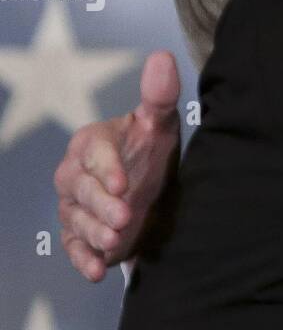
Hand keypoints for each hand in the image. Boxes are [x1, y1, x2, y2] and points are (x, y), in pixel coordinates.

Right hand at [56, 51, 180, 280]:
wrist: (149, 184)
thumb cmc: (149, 148)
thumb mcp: (159, 123)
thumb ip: (159, 95)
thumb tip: (162, 58)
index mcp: (91, 143)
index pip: (94, 154)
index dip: (107, 169)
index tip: (123, 183)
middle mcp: (76, 175)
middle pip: (82, 191)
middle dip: (101, 206)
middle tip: (123, 217)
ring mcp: (75, 206)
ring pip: (77, 221)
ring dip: (93, 233)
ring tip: (114, 242)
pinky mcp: (80, 234)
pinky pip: (74, 247)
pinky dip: (83, 260)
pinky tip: (96, 271)